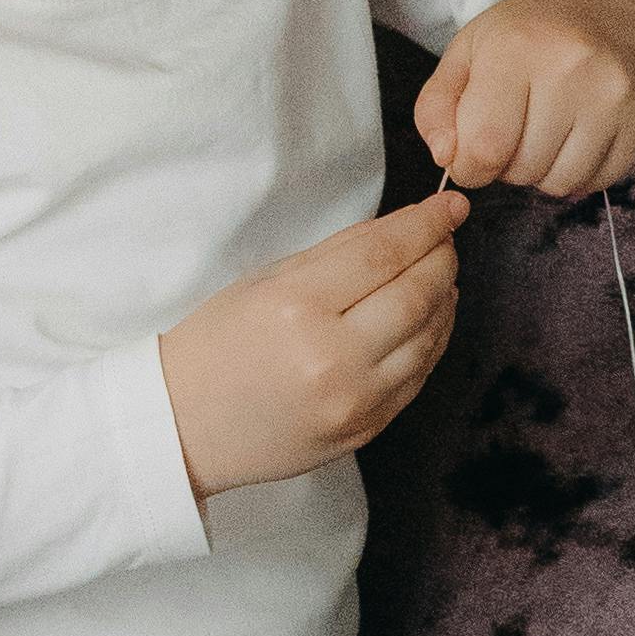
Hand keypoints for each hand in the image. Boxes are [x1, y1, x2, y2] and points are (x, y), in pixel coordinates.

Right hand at [159, 193, 470, 501]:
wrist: (185, 427)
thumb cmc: (216, 346)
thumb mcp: (263, 281)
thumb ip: (335, 255)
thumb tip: (398, 231)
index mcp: (296, 307)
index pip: (383, 253)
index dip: (426, 223)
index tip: (450, 205)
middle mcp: (331, 356)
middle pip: (416, 294)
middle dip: (442, 258)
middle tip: (447, 237)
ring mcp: (353, 400)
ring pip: (428, 338)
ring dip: (444, 299)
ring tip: (441, 275)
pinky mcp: (364, 430)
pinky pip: (417, 378)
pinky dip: (433, 341)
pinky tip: (431, 319)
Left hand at [418, 0, 634, 198]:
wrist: (614, 3)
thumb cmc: (531, 29)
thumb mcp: (469, 49)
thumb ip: (436, 106)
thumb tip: (446, 157)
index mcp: (516, 47)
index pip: (484, 146)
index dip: (467, 166)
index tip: (469, 155)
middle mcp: (571, 69)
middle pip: (521, 169)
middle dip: (504, 165)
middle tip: (512, 130)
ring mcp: (614, 97)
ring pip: (559, 183)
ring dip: (541, 172)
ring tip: (542, 132)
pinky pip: (598, 181)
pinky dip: (578, 171)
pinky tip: (574, 137)